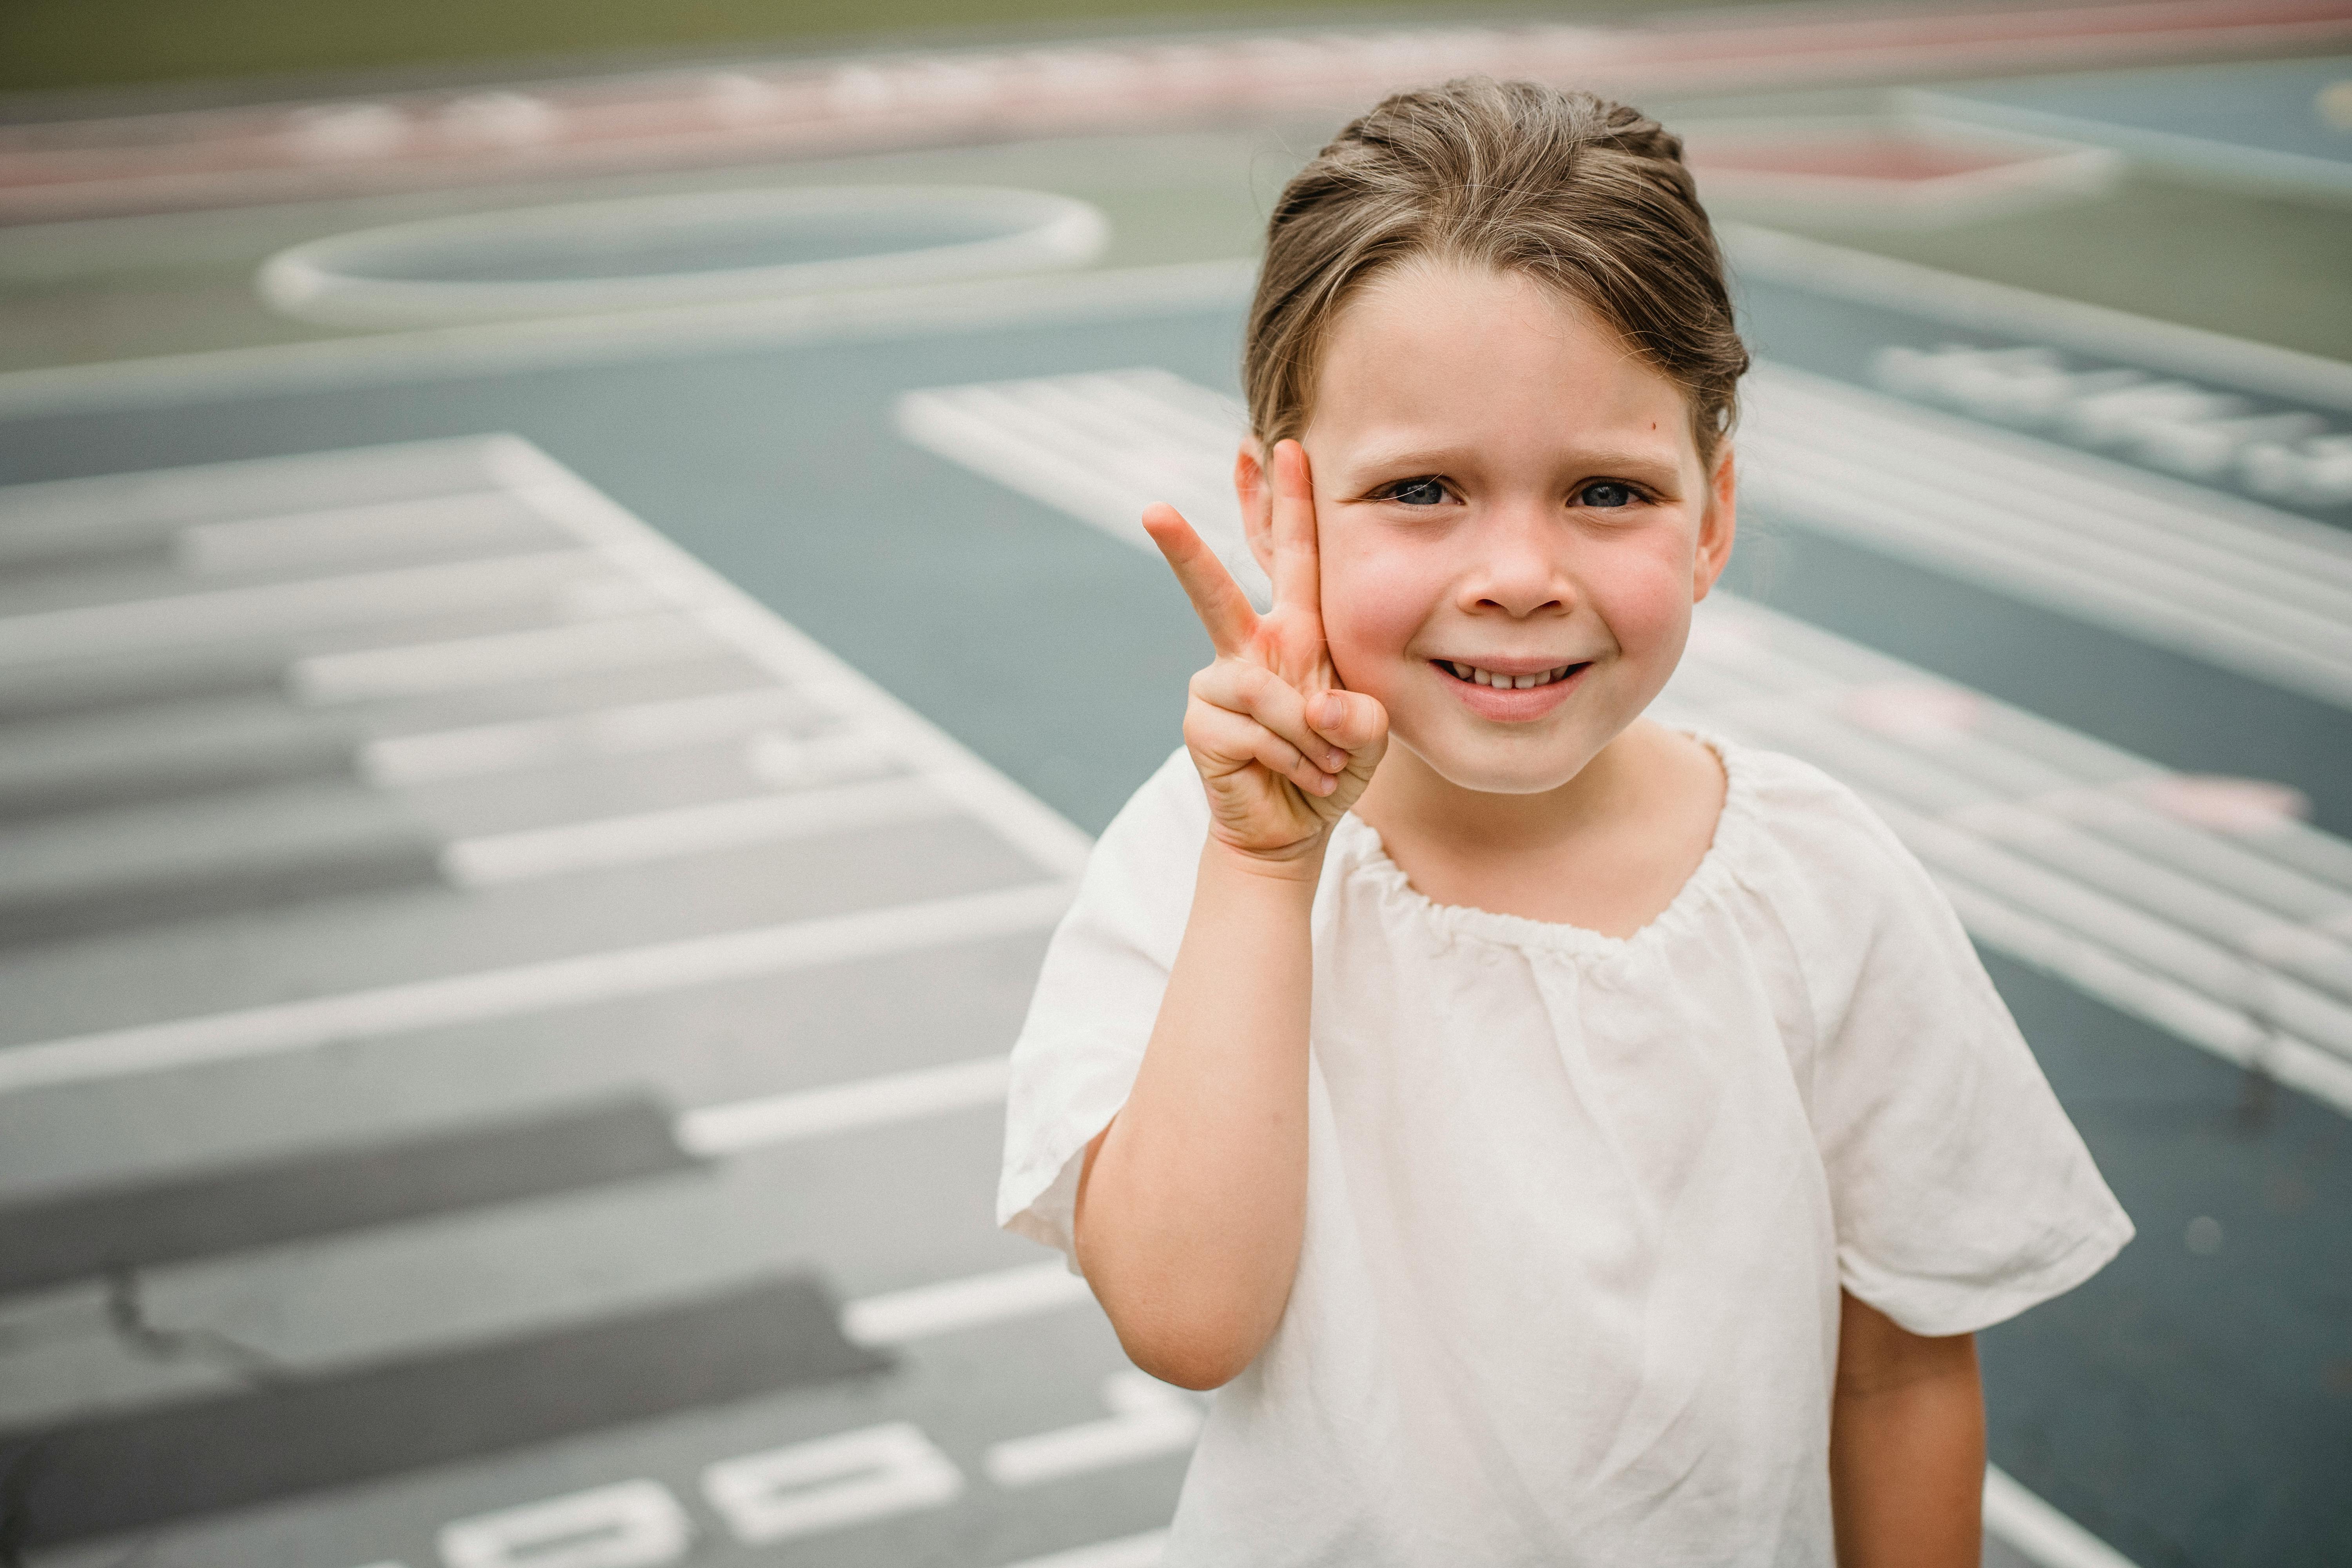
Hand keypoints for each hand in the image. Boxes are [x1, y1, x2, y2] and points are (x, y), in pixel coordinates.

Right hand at [1142, 440, 1386, 867]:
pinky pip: (1253, 732)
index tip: (1277, 446)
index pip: (1288, 558)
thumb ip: (1359, 713)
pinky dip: (1288, 758)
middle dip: (1184, 549)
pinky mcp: (1201, 724)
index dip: (1286, 503)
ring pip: (1264, 692)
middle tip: (1153, 509)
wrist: (1293, 826)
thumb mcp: (1370, 733)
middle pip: (1213, 590)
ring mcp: (1218, 686)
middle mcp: (1248, 649)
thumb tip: (1314, 706)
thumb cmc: (1331, 764)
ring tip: (1319, 763)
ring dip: (1306, 738)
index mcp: (1293, 633)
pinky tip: (1294, 773)